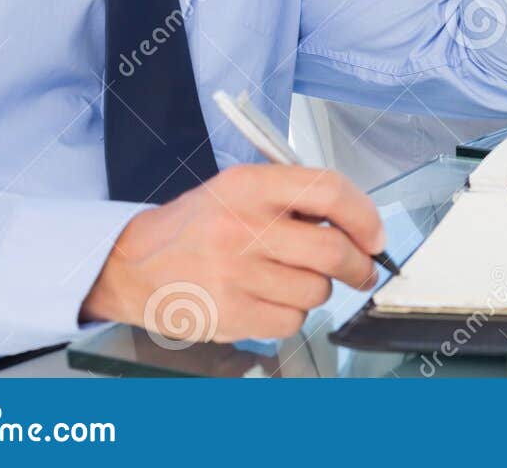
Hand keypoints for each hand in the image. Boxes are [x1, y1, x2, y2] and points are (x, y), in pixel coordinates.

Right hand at [80, 164, 383, 342]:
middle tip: (362, 269)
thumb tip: (357, 222)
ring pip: (317, 291)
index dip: (364, 215)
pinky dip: (291, 314)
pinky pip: (292, 321)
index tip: (375, 234)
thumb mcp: (239, 189)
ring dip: (316, 289)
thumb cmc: (196, 226)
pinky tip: (268, 299)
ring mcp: (234, 274)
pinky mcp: (229, 315)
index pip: (329, 190)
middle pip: (332, 249)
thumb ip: (294, 198)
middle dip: (359, 265)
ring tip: (289, 278)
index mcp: (249, 185)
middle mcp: (242, 227)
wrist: (132, 265)